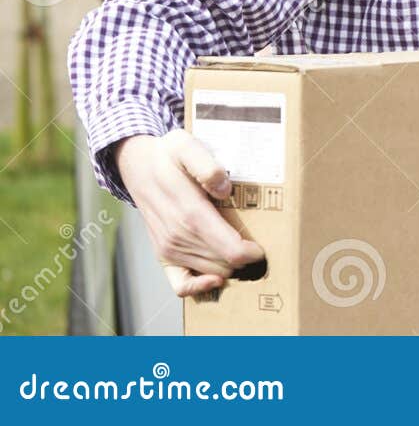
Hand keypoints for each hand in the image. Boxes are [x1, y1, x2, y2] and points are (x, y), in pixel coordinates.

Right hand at [114, 130, 265, 296]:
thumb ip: (207, 166)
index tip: (263, 245)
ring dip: (230, 267)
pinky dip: (199, 287)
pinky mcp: (164, 255)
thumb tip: (225, 189)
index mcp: (190, 212)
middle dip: (246, 259)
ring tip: (243, 251)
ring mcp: (170, 248)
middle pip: (225, 263)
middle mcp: (179, 236)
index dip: (252, 253)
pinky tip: (216, 279)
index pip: (230, 249)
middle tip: (259, 244)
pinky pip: (180, 285)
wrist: (139, 167)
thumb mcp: (187, 146)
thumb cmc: (168, 156)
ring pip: (211, 272)